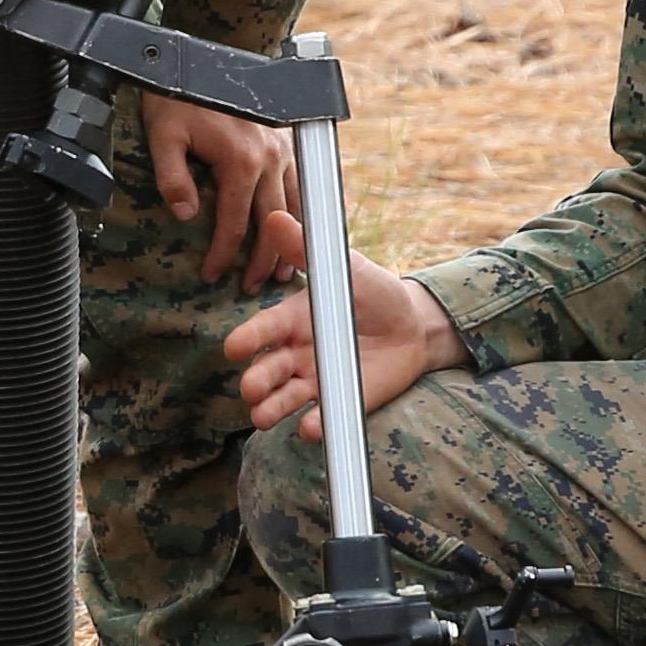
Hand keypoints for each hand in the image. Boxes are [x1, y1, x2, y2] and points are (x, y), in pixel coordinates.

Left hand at [139, 98, 306, 287]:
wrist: (202, 56)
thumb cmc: (179, 93)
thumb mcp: (164, 134)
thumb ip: (173, 178)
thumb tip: (186, 215)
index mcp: (240, 162)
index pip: (234, 224)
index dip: (223, 255)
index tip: (212, 276)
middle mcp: (270, 158)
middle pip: (272, 224)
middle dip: (263, 261)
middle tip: (252, 288)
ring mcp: (284, 148)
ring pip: (294, 207)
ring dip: (290, 242)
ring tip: (284, 271)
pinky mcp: (288, 139)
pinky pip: (301, 184)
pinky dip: (301, 212)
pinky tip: (299, 228)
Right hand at [221, 257, 466, 435]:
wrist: (412, 326)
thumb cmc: (371, 292)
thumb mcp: (343, 268)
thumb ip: (307, 250)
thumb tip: (275, 217)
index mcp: (293, 319)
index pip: (265, 330)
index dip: (249, 339)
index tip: (233, 348)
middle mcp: (297, 353)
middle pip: (269, 370)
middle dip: (257, 380)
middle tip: (250, 388)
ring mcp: (317, 380)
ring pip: (286, 398)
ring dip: (272, 408)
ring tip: (262, 416)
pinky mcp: (340, 401)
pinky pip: (323, 416)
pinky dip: (316, 424)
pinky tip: (310, 428)